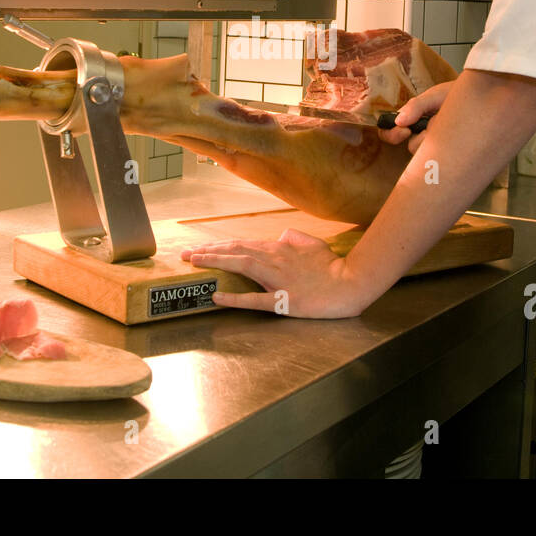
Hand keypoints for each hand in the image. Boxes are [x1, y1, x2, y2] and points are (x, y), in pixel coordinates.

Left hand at [180, 228, 367, 317]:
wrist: (350, 282)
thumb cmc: (333, 266)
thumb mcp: (313, 243)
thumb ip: (294, 237)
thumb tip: (280, 235)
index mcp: (280, 248)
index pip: (242, 244)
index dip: (218, 245)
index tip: (199, 247)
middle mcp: (274, 259)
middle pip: (235, 251)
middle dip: (207, 251)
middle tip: (185, 254)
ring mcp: (278, 279)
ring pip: (240, 265)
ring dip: (215, 262)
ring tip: (194, 263)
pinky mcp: (284, 299)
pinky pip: (254, 299)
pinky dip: (233, 297)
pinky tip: (217, 296)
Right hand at [378, 79, 454, 153]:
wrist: (480, 99)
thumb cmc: (453, 95)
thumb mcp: (434, 96)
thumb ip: (416, 106)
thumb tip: (399, 121)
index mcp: (410, 119)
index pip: (388, 132)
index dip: (391, 135)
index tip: (405, 131)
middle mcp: (419, 134)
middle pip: (412, 147)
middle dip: (424, 138)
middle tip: (434, 127)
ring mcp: (434, 144)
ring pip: (429, 153)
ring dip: (440, 138)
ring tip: (452, 123)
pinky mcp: (448, 151)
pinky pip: (443, 155)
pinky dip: (450, 144)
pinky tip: (456, 134)